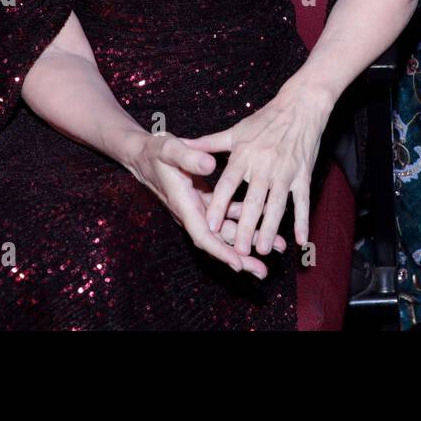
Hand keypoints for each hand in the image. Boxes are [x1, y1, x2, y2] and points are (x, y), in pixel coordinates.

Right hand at [126, 131, 269, 276]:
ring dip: (249, 239)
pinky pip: (228, 215)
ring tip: (276, 247)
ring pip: (227, 230)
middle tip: (263, 271)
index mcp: (184, 204)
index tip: (238, 264)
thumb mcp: (170, 150)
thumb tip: (210, 165)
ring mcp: (201, 209)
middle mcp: (193, 212)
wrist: (145, 154)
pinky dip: (245, 219)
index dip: (220, 251)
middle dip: (240, 257)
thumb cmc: (156, 152)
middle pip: (218, 241)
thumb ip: (189, 157)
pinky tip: (265, 219)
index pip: (203, 235)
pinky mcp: (206, 202)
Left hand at [182, 82, 330, 258]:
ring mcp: (285, 171)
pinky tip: (301, 240)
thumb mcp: (235, 130)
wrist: (301, 105)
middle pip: (254, 199)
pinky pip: (302, 201)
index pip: (228, 183)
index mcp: (244, 155)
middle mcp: (264, 165)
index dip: (219, 205)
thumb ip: (208, 144)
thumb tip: (182, 144)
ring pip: (277, 204)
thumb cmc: (266, 119)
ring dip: (270, 227)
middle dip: (247, 225)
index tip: (210, 225)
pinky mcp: (303, 174)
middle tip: (239, 249)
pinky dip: (302, 220)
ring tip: (263, 249)